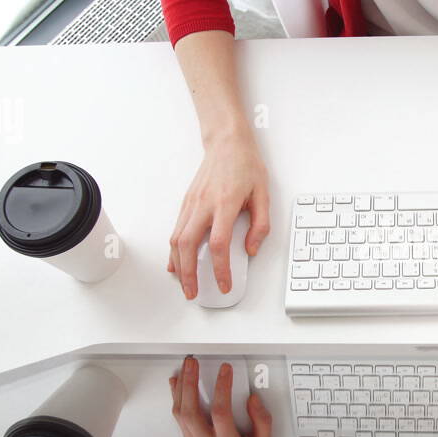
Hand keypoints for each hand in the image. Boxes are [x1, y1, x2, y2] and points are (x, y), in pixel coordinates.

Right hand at [167, 132, 270, 299]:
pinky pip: (175, 231)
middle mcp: (203, 205)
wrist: (226, 143)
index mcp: (224, 204)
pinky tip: (176, 263)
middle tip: (194, 293)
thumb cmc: (245, 166)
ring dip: (179, 266)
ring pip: (176, 240)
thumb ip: (260, 225)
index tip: (224, 285)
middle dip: (189, 274)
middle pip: (188, 246)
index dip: (220, 269)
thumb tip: (251, 249)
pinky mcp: (186, 203)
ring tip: (184, 284)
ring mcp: (191, 204)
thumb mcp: (263, 194)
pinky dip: (174, 251)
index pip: (219, 244)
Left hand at [169, 356, 271, 436]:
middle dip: (190, 383)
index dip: (222, 389)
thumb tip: (254, 402)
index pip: (220, 413)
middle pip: (191, 411)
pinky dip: (177, 399)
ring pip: (181, 413)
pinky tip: (178, 387)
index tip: (225, 371)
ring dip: (180, 388)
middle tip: (193, 363)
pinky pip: (179, 417)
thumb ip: (262, 424)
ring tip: (184, 369)